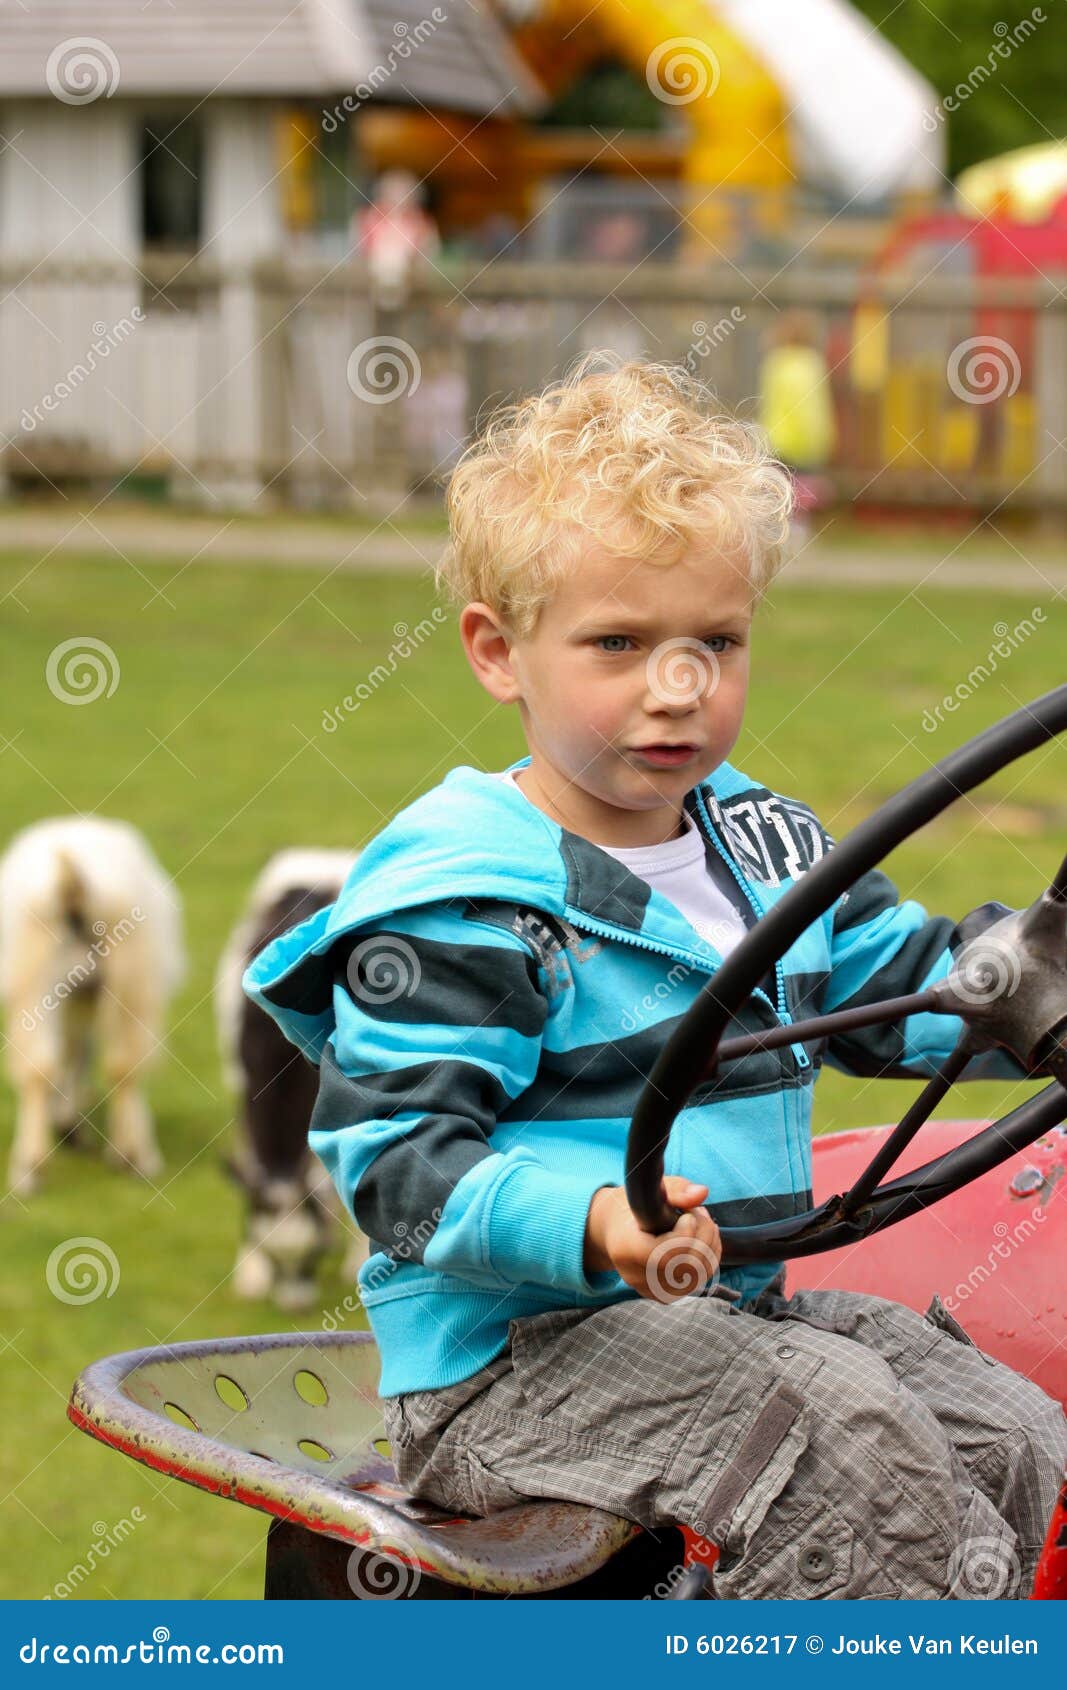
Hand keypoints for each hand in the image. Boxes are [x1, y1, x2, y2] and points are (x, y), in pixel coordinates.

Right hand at [583, 1178, 721, 1301]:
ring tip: (701, 1222)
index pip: (664, 1255)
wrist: (615, 1230)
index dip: (686, 1234)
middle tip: (699, 1212)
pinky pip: (699, 1280)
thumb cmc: (632, 1207)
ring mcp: (650, 1290)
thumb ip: (676, 1190)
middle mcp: (635, 1276)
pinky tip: (702, 1237)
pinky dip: (709, 1257)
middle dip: (704, 1235)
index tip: (687, 1214)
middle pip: (686, 1266)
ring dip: (710, 1244)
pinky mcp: (664, 1295)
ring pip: (698, 1275)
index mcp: (625, 1248)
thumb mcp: (650, 1190)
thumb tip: (701, 1193)